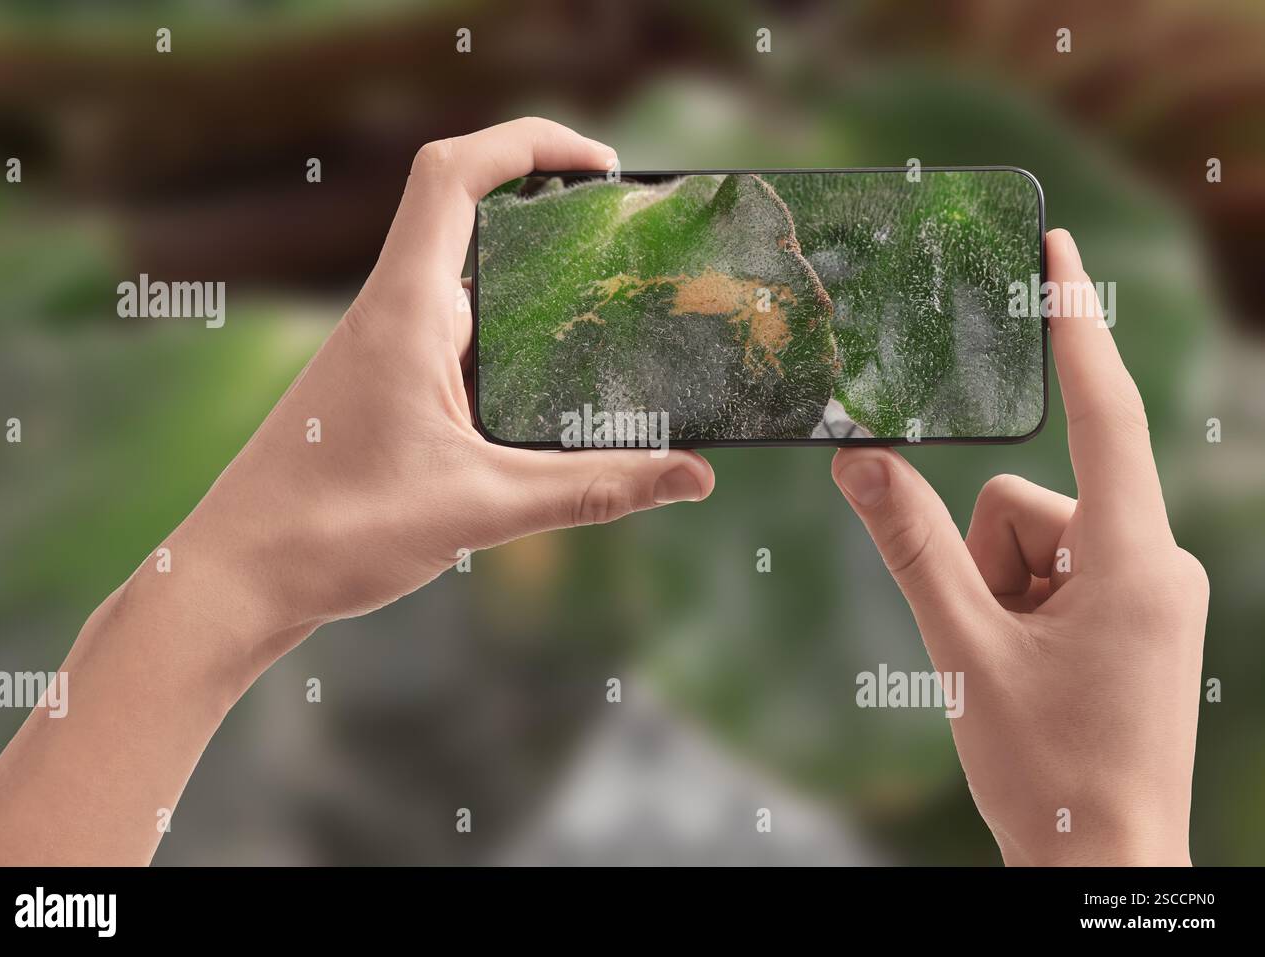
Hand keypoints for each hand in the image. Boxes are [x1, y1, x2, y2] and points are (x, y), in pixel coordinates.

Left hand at [0, 118, 712, 864]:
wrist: (235, 578)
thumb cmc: (335, 533)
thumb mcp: (484, 507)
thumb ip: (595, 488)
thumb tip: (694, 475)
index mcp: (406, 313)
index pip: (455, 175)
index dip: (529, 142)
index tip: (601, 165)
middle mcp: (388, 314)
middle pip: (465, 213)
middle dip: (548, 210)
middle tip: (623, 240)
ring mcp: (379, 350)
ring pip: (460, 280)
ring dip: (527, 279)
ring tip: (605, 311)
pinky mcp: (377, 387)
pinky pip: (450, 334)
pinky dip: (504, 335)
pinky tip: (545, 387)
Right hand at [832, 229, 1207, 865]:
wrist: (1105, 863)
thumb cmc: (1048, 768)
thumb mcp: (964, 647)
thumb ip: (910, 544)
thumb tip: (857, 458)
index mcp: (1133, 558)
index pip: (1105, 413)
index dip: (1076, 324)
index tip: (1059, 248)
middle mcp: (1156, 562)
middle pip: (1031, 506)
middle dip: (988, 564)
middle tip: (991, 650)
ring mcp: (1150, 593)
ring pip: (1034, 544)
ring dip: (999, 595)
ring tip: (1011, 673)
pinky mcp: (1138, 617)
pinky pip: (1057, 575)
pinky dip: (1021, 610)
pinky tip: (1029, 676)